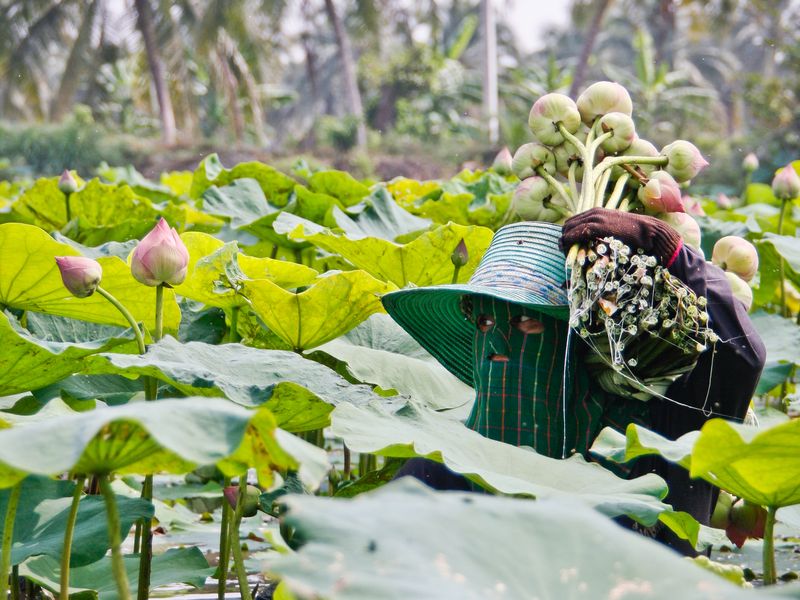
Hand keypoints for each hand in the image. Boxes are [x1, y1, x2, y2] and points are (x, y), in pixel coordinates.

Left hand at [560, 208, 682, 265]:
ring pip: (569, 229)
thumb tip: (590, 249)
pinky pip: (576, 233)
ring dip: (565, 243)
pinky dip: (570, 242)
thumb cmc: (633, 237)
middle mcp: (593, 212)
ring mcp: (595, 217)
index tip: (567, 248)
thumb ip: (600, 237)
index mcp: (595, 213)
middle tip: (565, 253)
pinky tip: (571, 251)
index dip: (566, 236)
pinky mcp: (598, 225)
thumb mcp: (612, 234)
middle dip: (563, 240)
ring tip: (567, 255)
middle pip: (567, 225)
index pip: (571, 222)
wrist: (648, 232)